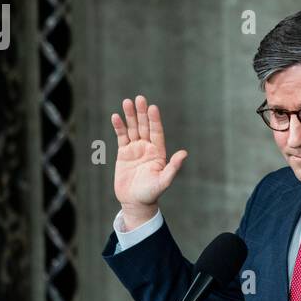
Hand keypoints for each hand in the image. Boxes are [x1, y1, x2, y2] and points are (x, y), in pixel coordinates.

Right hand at [111, 94, 186, 227]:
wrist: (135, 202)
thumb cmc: (151, 193)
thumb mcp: (163, 181)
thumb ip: (173, 167)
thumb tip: (184, 153)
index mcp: (159, 152)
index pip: (157, 132)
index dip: (154, 120)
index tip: (152, 107)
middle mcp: (148, 148)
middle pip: (145, 126)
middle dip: (142, 113)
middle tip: (139, 98)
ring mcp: (135, 149)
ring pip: (133, 128)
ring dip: (130, 116)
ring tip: (126, 102)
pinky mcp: (123, 153)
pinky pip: (121, 137)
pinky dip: (119, 127)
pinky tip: (116, 117)